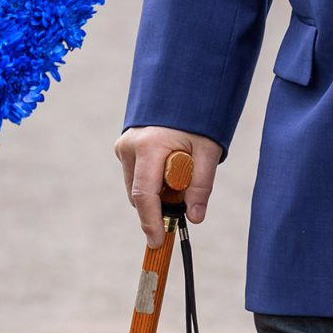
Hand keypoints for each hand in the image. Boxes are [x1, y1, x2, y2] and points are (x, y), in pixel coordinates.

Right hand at [114, 126, 221, 250]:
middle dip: (160, 204)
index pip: (144, 195)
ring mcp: (123, 146)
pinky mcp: (123, 147)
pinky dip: (153, 180)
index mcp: (149, 147)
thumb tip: (195, 217)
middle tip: (185, 194)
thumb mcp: (208, 150)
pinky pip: (137, 175)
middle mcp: (130, 146)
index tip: (158, 241)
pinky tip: (169, 164)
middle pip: (139, 194)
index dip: (151, 222)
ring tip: (180, 171)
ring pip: (137, 186)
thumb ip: (201, 185)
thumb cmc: (197, 119)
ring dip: (157, 191)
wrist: (181, 91)